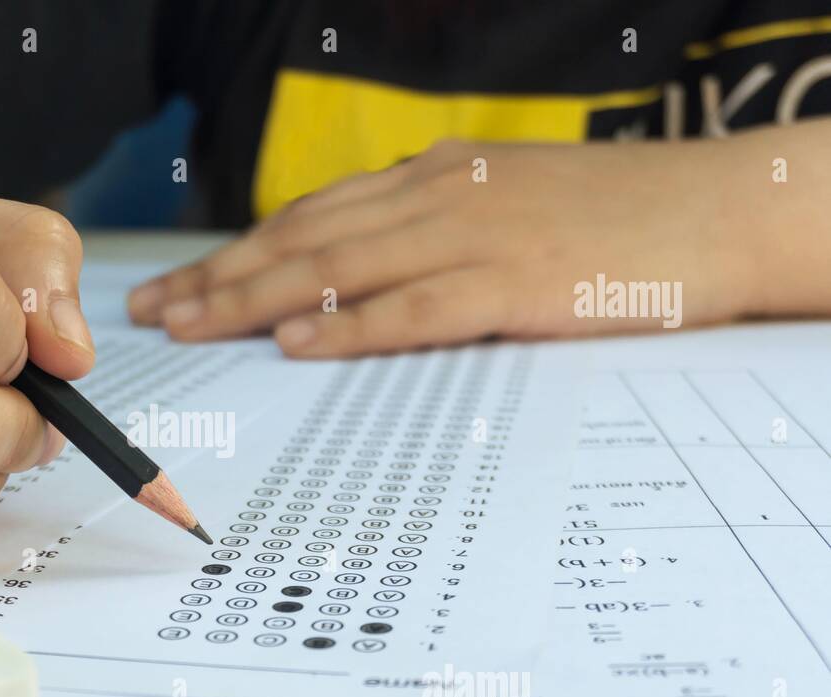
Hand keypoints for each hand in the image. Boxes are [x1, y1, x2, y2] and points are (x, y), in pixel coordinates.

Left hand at [128, 138, 763, 356]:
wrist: (719, 211)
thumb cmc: (615, 217)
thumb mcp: (509, 200)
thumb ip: (433, 226)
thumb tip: (360, 272)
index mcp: (435, 177)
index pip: (310, 217)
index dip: (235, 253)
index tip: (180, 286)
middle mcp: (438, 196)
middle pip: (302, 239)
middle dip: (217, 278)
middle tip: (153, 312)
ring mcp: (474, 236)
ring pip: (337, 267)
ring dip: (254, 299)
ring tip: (190, 327)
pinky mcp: (515, 283)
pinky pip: (414, 309)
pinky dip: (349, 326)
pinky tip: (296, 343)